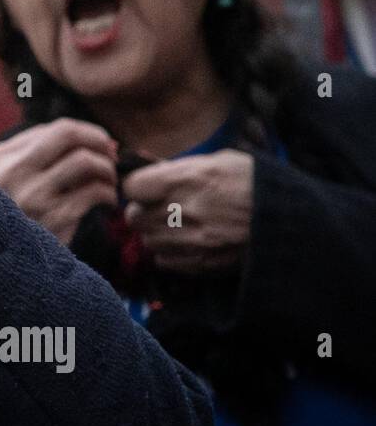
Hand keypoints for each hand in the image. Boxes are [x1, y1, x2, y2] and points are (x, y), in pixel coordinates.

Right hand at [0, 118, 119, 244]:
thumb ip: (38, 154)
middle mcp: (10, 173)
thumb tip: (95, 138)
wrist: (6, 266)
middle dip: (100, 142)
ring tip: (109, 182)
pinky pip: (91, 193)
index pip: (55, 130)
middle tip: (113, 157)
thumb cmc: (15, 217)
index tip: (103, 144)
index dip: (89, 133)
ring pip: (83, 162)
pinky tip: (107, 203)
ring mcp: (29, 196)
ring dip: (106, 169)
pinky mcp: (50, 220)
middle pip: (68, 136)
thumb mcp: (10, 180)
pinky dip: (107, 194)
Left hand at [122, 149, 253, 272]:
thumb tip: (153, 172)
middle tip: (159, 207)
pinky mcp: (200, 265)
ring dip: (155, 232)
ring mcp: (191, 241)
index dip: (137, 186)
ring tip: (175, 225)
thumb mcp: (221, 161)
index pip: (131, 187)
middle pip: (133, 216)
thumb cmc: (258, 184)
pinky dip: (169, 252)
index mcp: (187, 179)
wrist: (293, 221)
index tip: (146, 187)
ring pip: (147, 240)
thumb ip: (182, 168)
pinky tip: (186, 242)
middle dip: (142, 210)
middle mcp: (183, 211)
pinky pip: (164, 261)